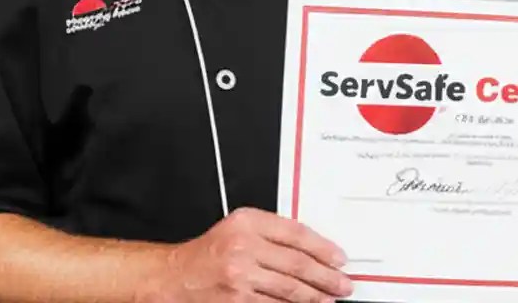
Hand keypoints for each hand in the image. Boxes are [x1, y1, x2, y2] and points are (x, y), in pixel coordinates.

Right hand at [139, 207, 352, 301]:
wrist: (174, 277)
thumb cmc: (208, 254)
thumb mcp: (236, 229)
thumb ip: (270, 233)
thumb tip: (311, 250)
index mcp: (247, 223)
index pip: (296, 233)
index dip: (323, 248)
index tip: (338, 258)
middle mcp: (244, 246)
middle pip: (297, 263)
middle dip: (326, 276)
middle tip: (343, 283)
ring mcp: (240, 276)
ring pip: (289, 289)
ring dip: (315, 297)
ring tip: (330, 299)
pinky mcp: (237, 301)